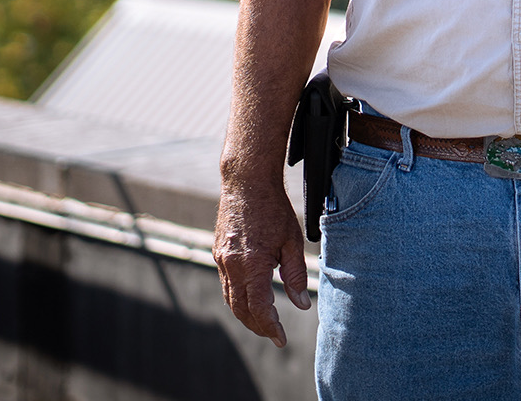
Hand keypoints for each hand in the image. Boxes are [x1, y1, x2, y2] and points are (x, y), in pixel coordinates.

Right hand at [214, 177, 310, 346]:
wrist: (246, 182)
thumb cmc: (273, 209)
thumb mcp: (292, 241)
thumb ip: (295, 274)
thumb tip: (301, 305)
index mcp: (251, 264)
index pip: (258, 307)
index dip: (269, 327)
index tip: (281, 339)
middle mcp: (231, 265)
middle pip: (240, 309)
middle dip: (257, 326)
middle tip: (274, 335)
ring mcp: (222, 260)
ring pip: (230, 299)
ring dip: (245, 314)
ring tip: (264, 322)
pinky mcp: (219, 253)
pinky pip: (226, 284)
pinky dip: (238, 297)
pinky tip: (251, 299)